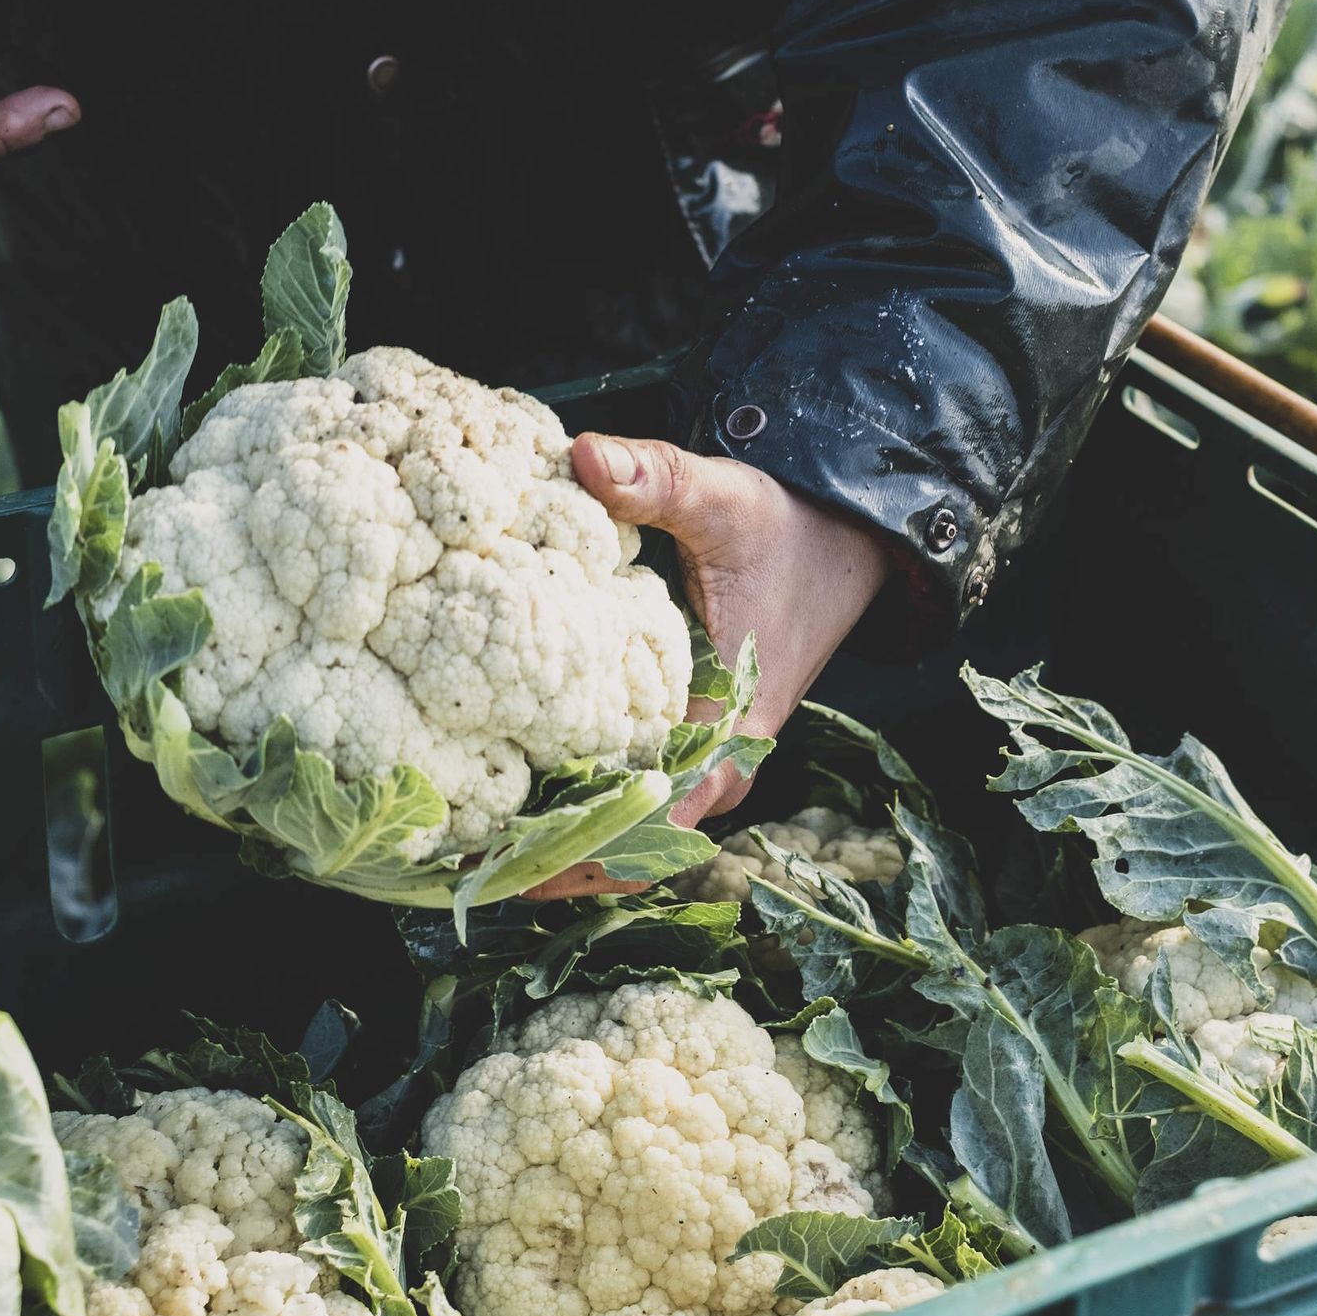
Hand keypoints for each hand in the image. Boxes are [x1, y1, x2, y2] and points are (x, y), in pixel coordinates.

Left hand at [525, 433, 889, 898]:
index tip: (508, 860)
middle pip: (639, 840)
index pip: (654, 818)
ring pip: (643, 824)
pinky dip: (596, 805)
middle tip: (471, 860)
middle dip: (562, 858)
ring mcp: (716, 754)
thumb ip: (652, 480)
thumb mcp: (720, 498)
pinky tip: (529, 802)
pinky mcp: (702, 737)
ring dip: (576, 838)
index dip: (582, 849)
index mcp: (730, 721)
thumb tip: (582, 455)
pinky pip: (647, 793)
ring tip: (484, 846)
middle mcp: (726, 756)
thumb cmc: (784, 527)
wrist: (845, 541)